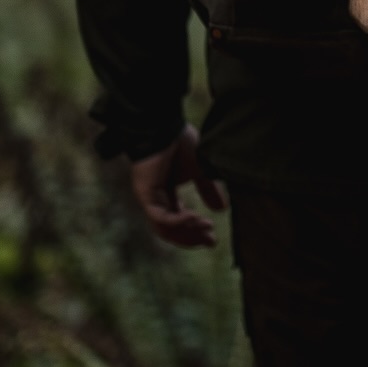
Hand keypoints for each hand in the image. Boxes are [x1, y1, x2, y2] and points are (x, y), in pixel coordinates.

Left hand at [130, 124, 228, 247]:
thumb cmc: (179, 142)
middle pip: (171, 229)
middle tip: (211, 240)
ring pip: (165, 229)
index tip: (213, 238)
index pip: (178, 219)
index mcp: (166, 192)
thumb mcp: (200, 169)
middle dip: (192, 237)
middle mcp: (156, 198)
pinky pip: (161, 218)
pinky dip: (178, 222)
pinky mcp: (146, 194)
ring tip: (205, 229)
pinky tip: (194, 217)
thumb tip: (221, 209)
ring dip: (186, 232)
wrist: (164, 126)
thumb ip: (208, 189)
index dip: (195, 230)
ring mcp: (149, 198)